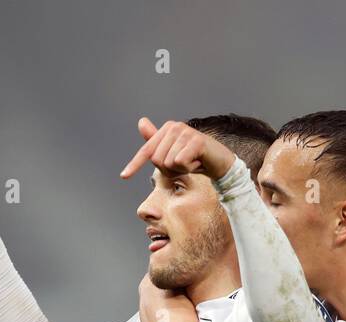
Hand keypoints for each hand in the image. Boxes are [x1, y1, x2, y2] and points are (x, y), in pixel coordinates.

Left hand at [119, 117, 235, 180]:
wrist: (221, 163)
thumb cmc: (196, 159)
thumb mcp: (173, 154)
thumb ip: (157, 142)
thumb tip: (141, 122)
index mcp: (167, 129)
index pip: (147, 151)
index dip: (135, 165)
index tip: (124, 176)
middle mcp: (174, 127)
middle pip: (157, 161)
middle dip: (170, 170)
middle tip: (184, 165)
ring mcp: (185, 132)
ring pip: (168, 163)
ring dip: (181, 170)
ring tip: (192, 163)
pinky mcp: (196, 141)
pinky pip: (180, 163)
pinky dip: (189, 168)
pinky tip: (198, 162)